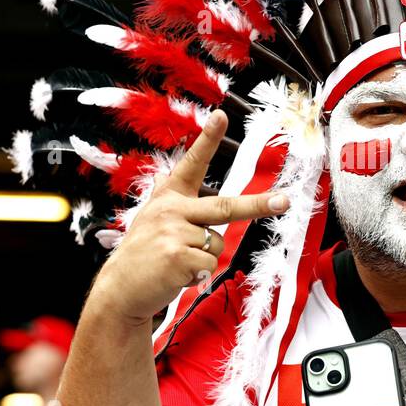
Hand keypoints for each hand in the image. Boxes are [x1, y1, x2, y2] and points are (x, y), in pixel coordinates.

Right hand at [90, 110, 288, 327]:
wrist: (121, 290)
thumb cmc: (141, 256)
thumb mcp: (149, 218)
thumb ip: (164, 199)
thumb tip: (162, 175)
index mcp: (169, 197)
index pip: (192, 164)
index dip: (207, 139)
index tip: (221, 116)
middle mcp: (171, 209)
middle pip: (225, 206)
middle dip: (258, 205)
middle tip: (285, 200)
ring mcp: (173, 232)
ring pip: (217, 244)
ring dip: (205, 259)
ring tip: (178, 263)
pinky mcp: (177, 256)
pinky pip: (209, 264)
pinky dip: (199, 275)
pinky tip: (176, 275)